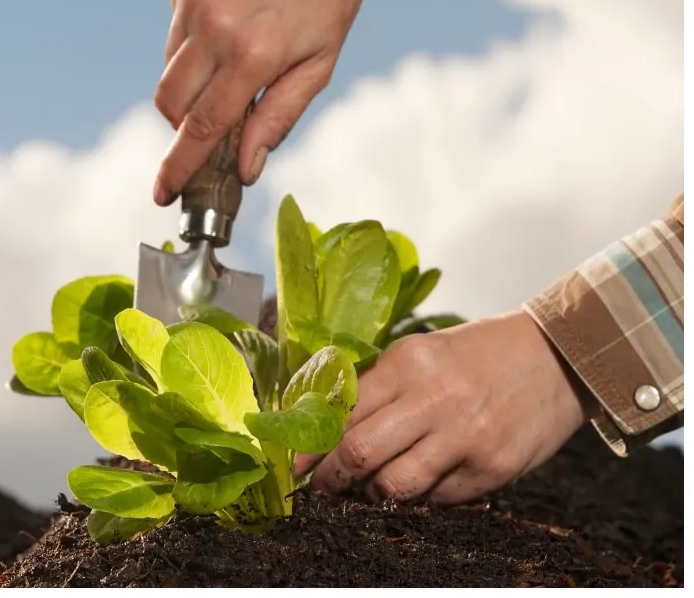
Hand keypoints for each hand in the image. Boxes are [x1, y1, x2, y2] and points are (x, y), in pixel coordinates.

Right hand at [153, 0, 397, 205]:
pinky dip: (194, 35)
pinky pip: (173, 24)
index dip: (179, 166)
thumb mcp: (318, 65)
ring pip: (169, 65)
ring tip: (235, 52)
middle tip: (212, 121)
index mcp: (254, 53)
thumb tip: (246, 169)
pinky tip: (229, 14)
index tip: (162, 193)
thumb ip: (278, 119)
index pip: (203, 126)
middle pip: (171, 102)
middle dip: (183, 124)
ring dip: (192, 78)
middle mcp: (215, 23)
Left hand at [296, 310, 592, 503]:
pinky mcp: (494, 468)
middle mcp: (435, 399)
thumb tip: (325, 423)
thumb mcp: (422, 352)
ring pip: (396, 486)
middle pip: (360, 454)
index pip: (343, 412)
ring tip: (373, 484)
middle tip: (322, 485)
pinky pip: (439, 499)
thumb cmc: (476, 355)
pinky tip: (424, 479)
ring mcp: (467, 437)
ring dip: (375, 492)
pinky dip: (423, 495)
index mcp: (409, 363)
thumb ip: (377, 384)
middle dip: (332, 477)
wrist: (558, 357)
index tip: (295, 463)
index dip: (311, 445)